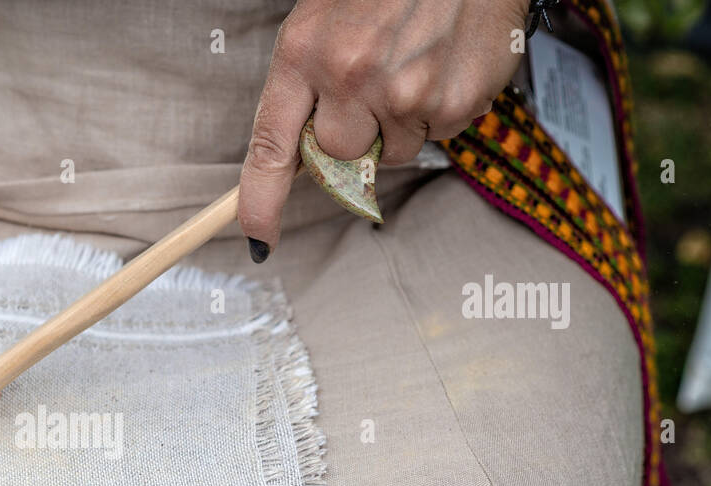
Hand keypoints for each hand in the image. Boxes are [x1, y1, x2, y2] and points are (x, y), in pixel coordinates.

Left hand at [239, 0, 529, 257]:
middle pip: (336, 159)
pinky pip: (439, 136)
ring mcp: (403, 93)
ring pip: (391, 153)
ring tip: (415, 61)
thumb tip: (304, 155)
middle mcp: (348, 76)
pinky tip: (446, 60)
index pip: (269, 147)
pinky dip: (441, 109)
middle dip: (352, 139)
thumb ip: (307, 83)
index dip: (260, 202)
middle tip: (372, 90)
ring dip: (400, 123)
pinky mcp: (453, 102)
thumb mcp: (326, 17)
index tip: (258, 238)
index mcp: (302, 52)